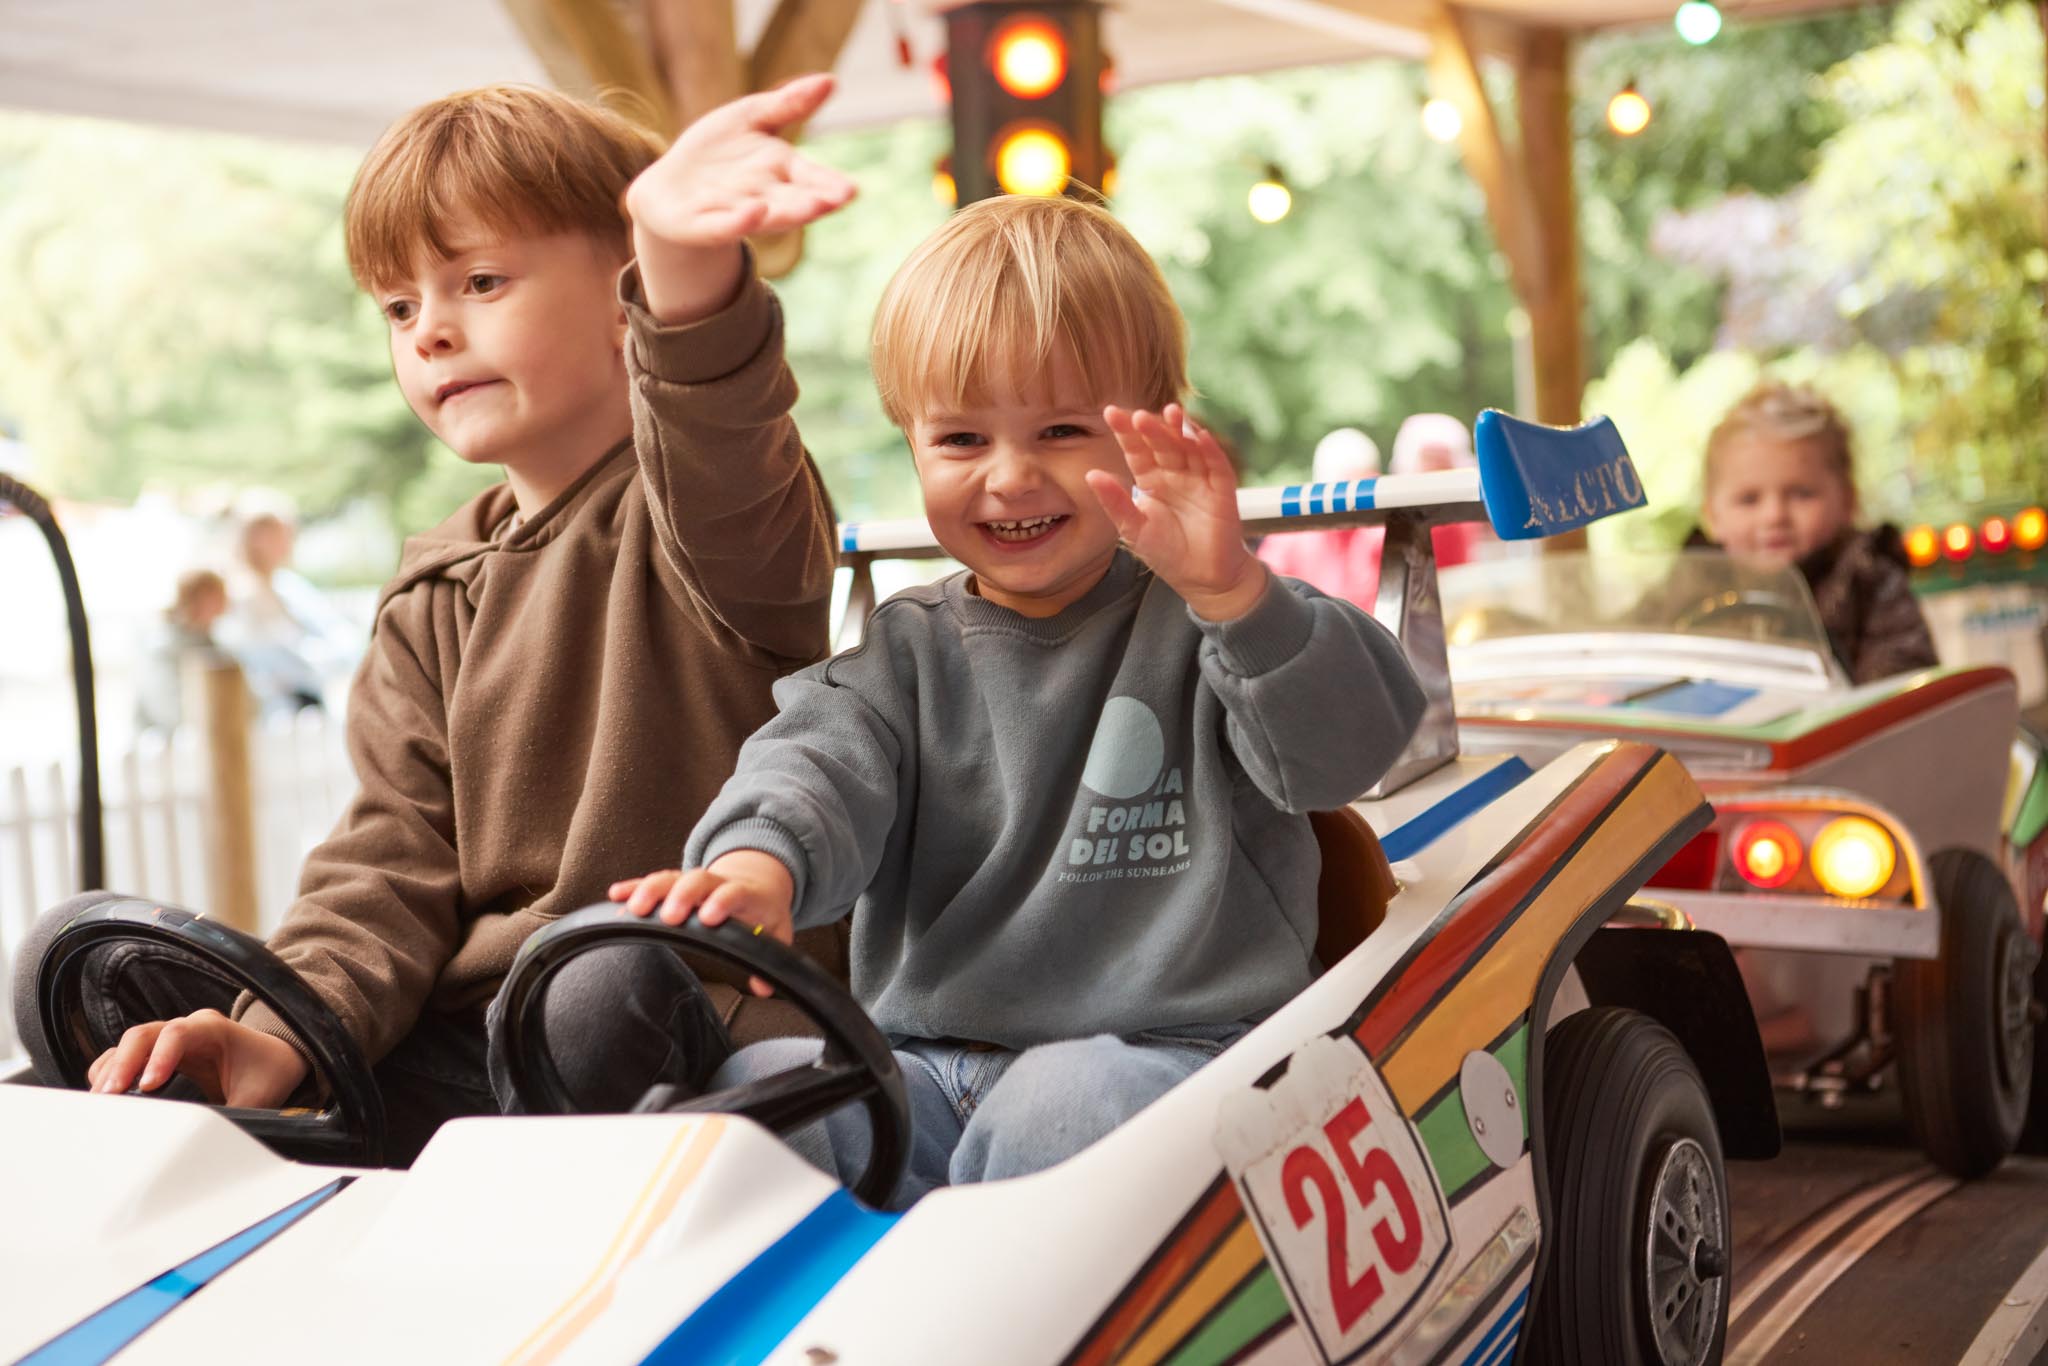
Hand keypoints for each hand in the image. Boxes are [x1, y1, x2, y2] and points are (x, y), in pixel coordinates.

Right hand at [87, 1008, 309, 1108]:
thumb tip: (212, 1144)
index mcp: (213, 1029)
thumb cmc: (268, 1070)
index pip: (178, 1034)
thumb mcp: (260, 1095)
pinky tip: (105, 1097)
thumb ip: (237, 1115)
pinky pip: (126, 1057)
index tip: (148, 1086)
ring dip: (111, 1071)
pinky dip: (112, 1073)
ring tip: (99, 1102)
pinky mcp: (158, 1054)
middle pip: (143, 1035)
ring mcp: (169, 1039)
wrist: (274, 1057)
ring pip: (129, 1045)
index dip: (159, 1057)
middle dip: (123, 1064)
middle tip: (108, 1096)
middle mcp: (187, 1028)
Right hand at [609, 851, 795, 995]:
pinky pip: (653, 882)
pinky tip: (616, 896)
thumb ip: (772, 955)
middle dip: (681, 896)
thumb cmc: (764, 910)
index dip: (722, 901)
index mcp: (745, 893)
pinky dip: (634, 886)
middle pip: (697, 880)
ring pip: (670, 878)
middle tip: (668, 917)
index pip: (734, 892)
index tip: (709, 916)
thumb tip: (764, 987)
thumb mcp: (777, 931)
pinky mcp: (676, 884)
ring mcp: (694, 881)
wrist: (758, 881)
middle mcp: (716, 882)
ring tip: (633, 909)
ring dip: (650, 890)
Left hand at [626, 73, 856, 323]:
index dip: (832, 185)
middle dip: (818, 201)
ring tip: (815, 206)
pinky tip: (755, 210)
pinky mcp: (702, 226)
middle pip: (796, 202)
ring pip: (768, 217)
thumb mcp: (751, 118)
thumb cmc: (716, 152)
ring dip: (791, 213)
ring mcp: (735, 214)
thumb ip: (788, 104)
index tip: (852, 188)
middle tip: (842, 198)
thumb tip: (831, 80)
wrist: (668, 187)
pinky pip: (724, 226)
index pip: (813, 179)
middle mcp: (765, 198)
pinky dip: (740, 221)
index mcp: (782, 174)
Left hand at [1090, 404, 1268, 620]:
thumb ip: (1115, 502)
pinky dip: (1210, 449)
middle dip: (1151, 428)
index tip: (1111, 413)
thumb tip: (1090, 474)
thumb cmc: (1166, 553)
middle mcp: (1175, 473)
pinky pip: (1217, 464)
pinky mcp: (1222, 489)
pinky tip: (1200, 436)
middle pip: (1162, 443)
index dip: (1126, 432)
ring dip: (1181, 430)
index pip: (1137, 450)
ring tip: (1171, 413)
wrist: (1202, 578)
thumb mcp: (1133, 529)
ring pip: (1189, 447)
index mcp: (1151, 479)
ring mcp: (1199, 478)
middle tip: (1138, 415)